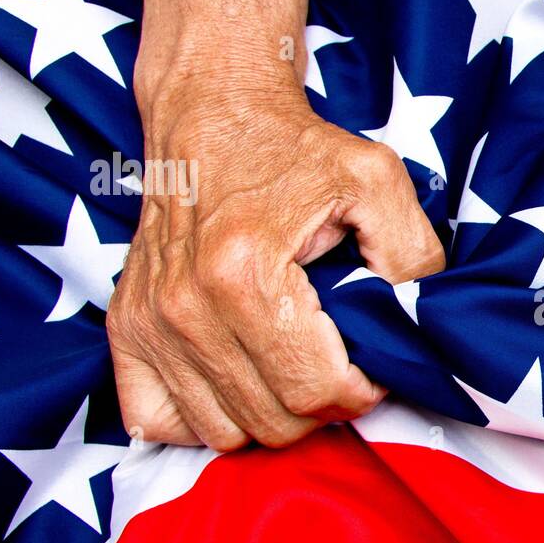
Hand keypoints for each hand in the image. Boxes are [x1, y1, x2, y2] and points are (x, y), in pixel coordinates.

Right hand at [109, 73, 444, 450]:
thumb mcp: (376, 180)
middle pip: (273, 422)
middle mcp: (187, 307)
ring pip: (223, 432)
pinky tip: (238, 380)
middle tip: (337, 362)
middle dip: (321, 405)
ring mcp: (150, 323)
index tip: (371, 364)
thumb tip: (417, 327)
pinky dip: (203, 418)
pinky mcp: (126, 328)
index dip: (362, 391)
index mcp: (246, 274)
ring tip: (293, 366)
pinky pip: (158, 422)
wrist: (211, 110)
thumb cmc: (294, 146)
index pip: (315, 391)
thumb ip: (412, 256)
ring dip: (269, 413)